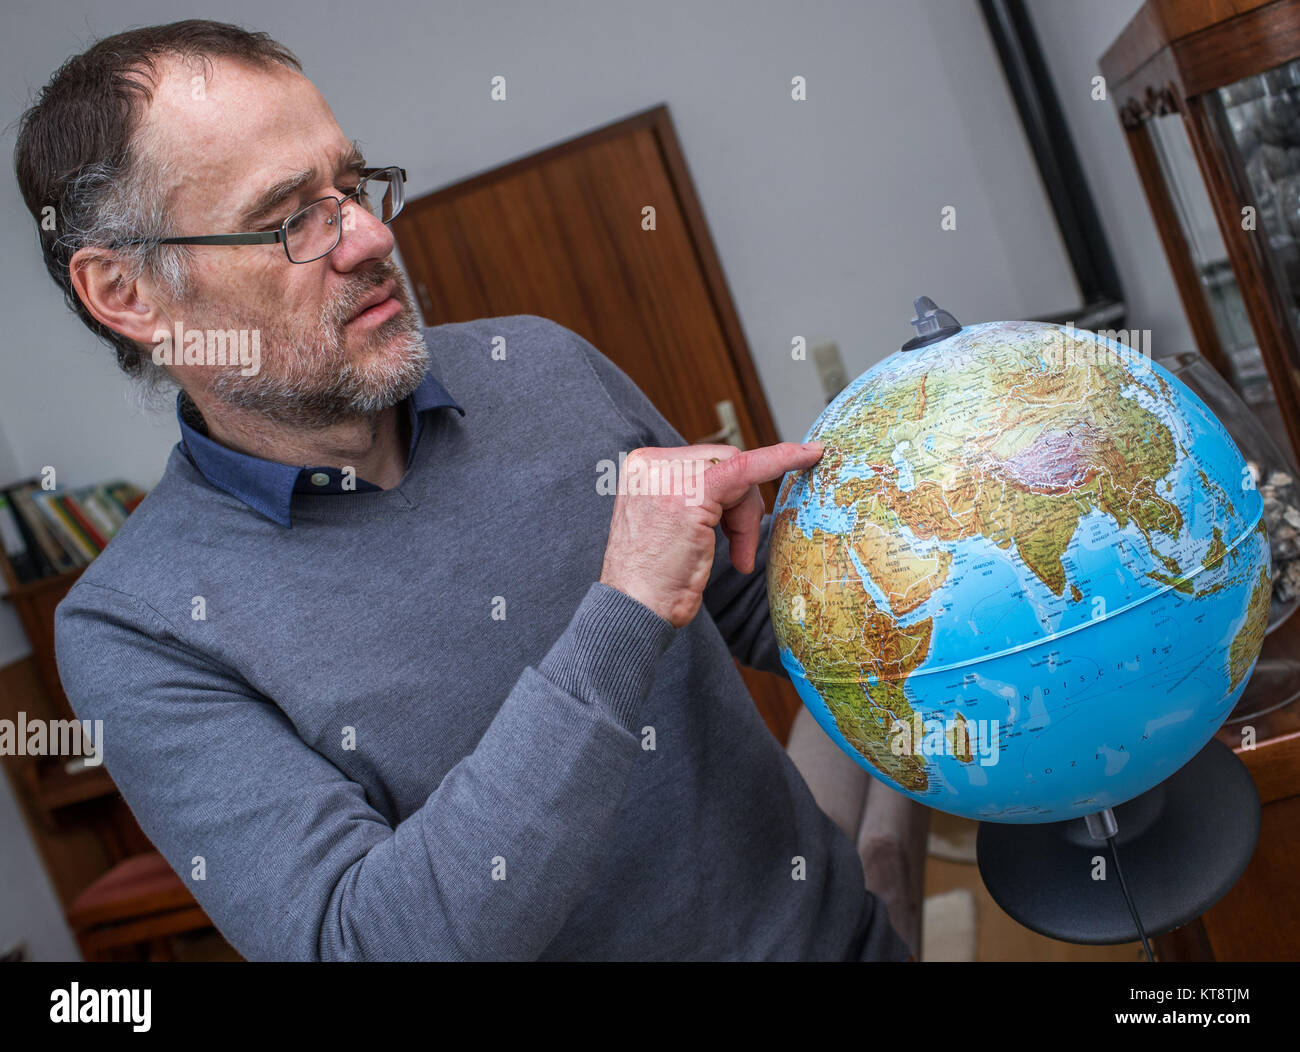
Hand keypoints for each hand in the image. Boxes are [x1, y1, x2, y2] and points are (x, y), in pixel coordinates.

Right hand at [599, 440, 823, 627]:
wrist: (633, 611)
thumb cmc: (655, 582)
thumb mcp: (670, 527)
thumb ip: (693, 497)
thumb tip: (740, 486)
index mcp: (642, 469)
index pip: (703, 461)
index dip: (737, 480)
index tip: (791, 457)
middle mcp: (650, 464)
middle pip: (721, 461)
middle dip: (742, 504)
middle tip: (742, 551)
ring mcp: (667, 476)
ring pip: (737, 471)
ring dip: (746, 517)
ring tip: (738, 558)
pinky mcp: (690, 493)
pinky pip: (746, 468)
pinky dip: (781, 459)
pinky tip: (809, 455)